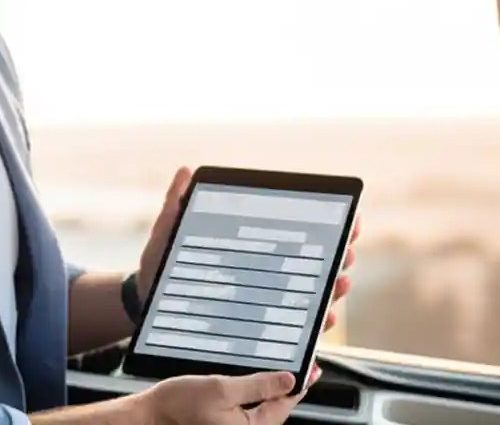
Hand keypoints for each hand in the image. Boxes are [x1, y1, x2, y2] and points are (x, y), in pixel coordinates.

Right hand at [137, 366, 321, 424]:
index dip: (302, 381)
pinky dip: (256, 391)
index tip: (313, 364)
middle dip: (289, 383)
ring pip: (265, 406)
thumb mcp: (222, 389)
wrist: (151, 417)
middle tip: (300, 358)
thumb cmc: (180, 405)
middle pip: (278, 405)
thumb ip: (258, 385)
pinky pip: (250, 408)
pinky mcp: (227, 423)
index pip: (287, 403)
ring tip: (281, 364)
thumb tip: (290, 379)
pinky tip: (255, 377)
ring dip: (273, 386)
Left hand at [138, 166, 362, 324]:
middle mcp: (265, 273)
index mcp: (252, 247)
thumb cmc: (160, 269)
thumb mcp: (166, 235)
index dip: (330, 227)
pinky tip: (323, 319)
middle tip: (348, 254)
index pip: (297, 234)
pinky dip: (314, 326)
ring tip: (340, 284)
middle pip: (315, 265)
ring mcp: (265, 301)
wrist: (148, 308)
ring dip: (333, 290)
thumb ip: (176, 205)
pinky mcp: (260, 329)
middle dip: (339, 258)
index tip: (352, 221)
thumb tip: (186, 170)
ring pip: (311, 296)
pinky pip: (294, 328)